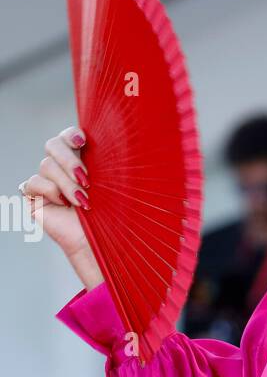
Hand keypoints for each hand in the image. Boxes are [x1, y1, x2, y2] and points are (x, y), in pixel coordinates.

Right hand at [19, 126, 102, 287]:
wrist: (99, 242)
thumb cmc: (111, 216)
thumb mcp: (115, 186)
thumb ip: (110, 163)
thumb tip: (123, 142)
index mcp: (81, 159)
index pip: (68, 136)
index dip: (71, 134)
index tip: (83, 143)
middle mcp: (62, 167)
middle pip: (52, 144)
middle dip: (69, 160)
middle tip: (86, 179)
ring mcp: (47, 181)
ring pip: (46, 165)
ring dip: (66, 183)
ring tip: (82, 201)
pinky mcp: (35, 196)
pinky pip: (33, 182)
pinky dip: (50, 191)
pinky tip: (64, 204)